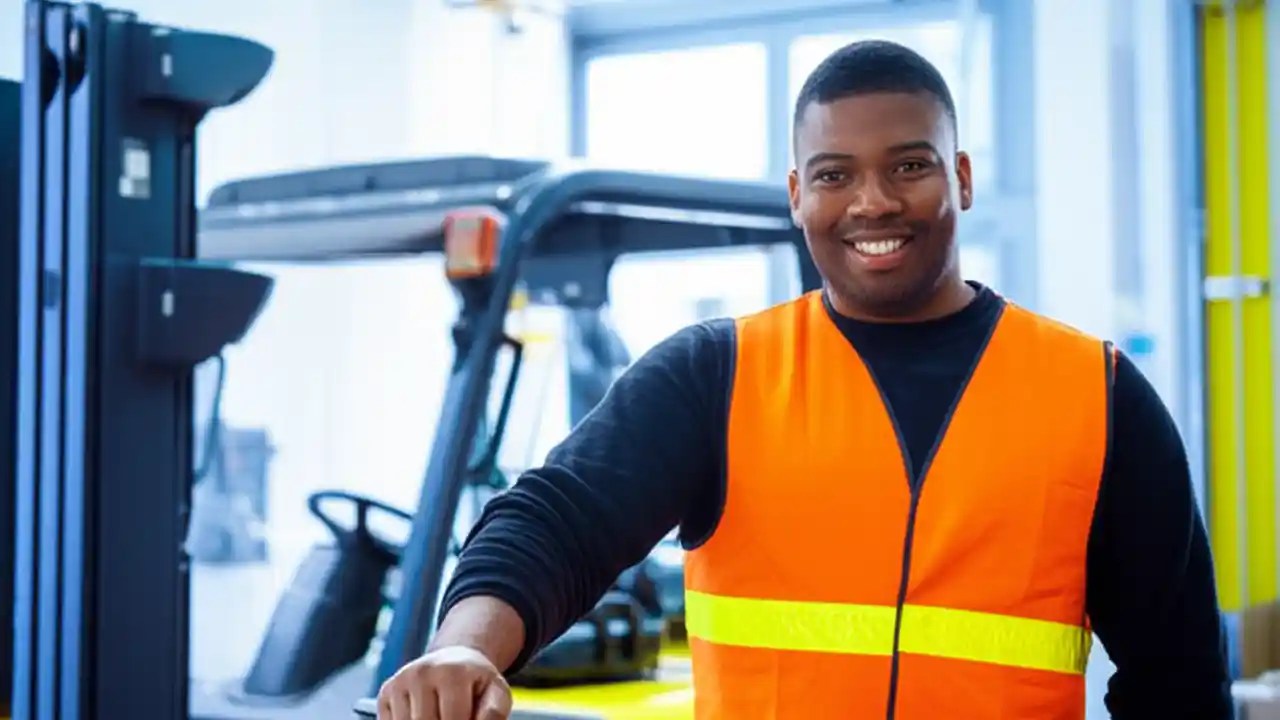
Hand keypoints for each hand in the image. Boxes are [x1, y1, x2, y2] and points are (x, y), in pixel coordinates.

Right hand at [376, 645, 512, 719]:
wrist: (453, 661)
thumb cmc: (476, 684)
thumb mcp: (496, 694)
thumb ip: (493, 714)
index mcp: (452, 673)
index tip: (469, 718)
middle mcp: (421, 673)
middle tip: (454, 714)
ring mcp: (400, 681)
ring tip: (441, 713)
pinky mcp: (385, 692)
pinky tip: (425, 715)